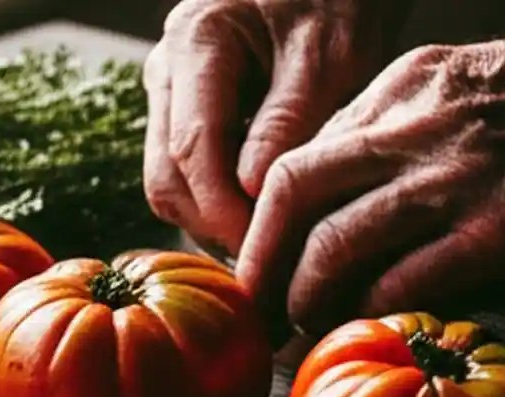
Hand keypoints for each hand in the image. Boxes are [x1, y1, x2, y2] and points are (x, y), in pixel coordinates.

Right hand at [143, 0, 409, 254]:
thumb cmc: (337, 0)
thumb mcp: (329, 55)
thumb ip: (289, 120)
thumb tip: (251, 192)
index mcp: (196, 42)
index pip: (191, 151)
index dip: (225, 213)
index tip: (268, 249)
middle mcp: (168, 69)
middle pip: (167, 179)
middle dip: (215, 228)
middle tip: (274, 262)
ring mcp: (172, 93)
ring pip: (171, 184)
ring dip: (215, 223)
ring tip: (275, 246)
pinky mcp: (187, 113)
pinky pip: (189, 175)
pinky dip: (221, 205)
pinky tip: (268, 219)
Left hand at [235, 9, 504, 332]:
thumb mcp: (474, 80)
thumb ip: (406, 127)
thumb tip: (355, 191)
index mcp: (407, 83)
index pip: (301, 152)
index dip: (268, 217)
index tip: (265, 257)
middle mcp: (416, 122)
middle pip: (291, 194)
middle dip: (260, 260)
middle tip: (257, 306)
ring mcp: (458, 175)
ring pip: (335, 243)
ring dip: (307, 297)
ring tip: (304, 328)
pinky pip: (407, 280)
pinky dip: (374, 310)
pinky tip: (371, 328)